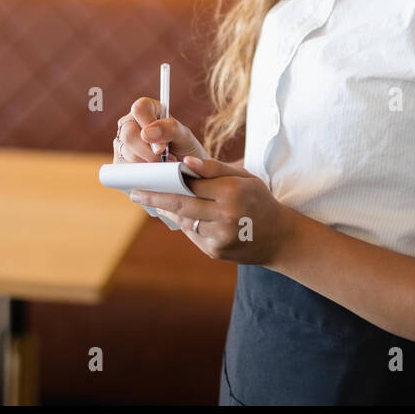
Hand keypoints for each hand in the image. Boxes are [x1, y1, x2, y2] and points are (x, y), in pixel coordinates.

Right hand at [114, 97, 208, 163]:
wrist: (185, 172)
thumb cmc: (184, 148)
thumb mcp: (184, 136)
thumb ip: (169, 129)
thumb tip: (147, 133)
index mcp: (148, 110)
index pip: (140, 108)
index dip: (149, 125)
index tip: (162, 145)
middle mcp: (131, 123)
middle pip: (129, 133)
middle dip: (149, 151)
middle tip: (165, 158)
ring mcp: (122, 142)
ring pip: (127, 153)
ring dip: (148, 163)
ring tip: (163, 164)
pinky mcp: (119, 161)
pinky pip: (125, 169)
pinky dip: (142, 173)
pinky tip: (153, 171)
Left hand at [129, 155, 293, 265]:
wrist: (279, 238)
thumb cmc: (259, 200)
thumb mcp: (244, 177)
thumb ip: (214, 168)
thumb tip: (185, 162)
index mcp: (232, 192)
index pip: (192, 183)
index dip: (168, 179)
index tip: (149, 176)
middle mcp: (225, 216)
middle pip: (181, 204)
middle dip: (155, 198)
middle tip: (135, 193)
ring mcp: (219, 237)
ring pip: (184, 220)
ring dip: (167, 210)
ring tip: (154, 200)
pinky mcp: (214, 251)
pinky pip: (192, 233)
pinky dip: (184, 222)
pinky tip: (177, 214)